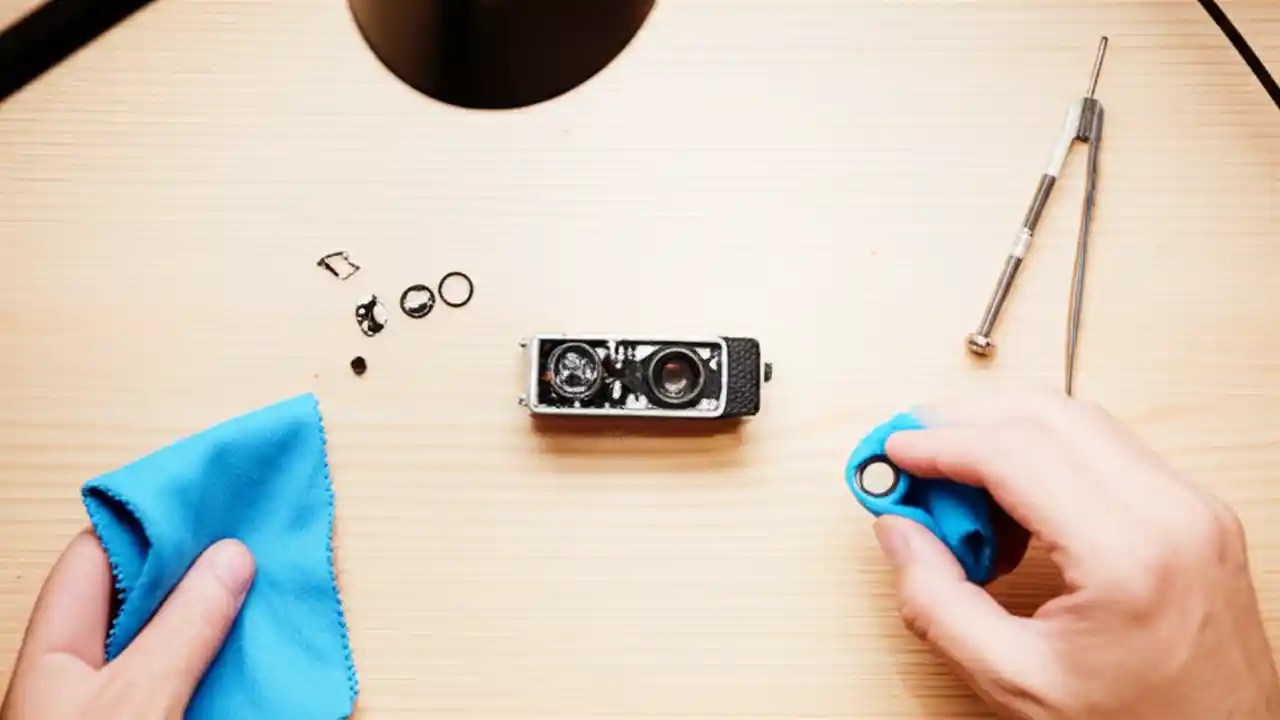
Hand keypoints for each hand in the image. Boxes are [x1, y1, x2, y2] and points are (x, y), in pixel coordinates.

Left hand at [2, 531, 254, 719]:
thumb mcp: (142, 695)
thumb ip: (186, 624)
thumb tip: (232, 554)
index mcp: (53, 644)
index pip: (97, 552)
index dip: (151, 521)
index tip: (211, 504)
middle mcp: (74, 667)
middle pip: (132, 591)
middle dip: (190, 566)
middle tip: (253, 543)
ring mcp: (106, 700)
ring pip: (160, 635)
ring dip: (206, 614)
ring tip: (261, 589)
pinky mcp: (140, 718)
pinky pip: (177, 674)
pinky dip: (210, 657)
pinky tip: (249, 649)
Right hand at [873, 392, 1279, 718]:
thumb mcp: (1015, 680)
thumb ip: (938, 603)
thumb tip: (898, 532)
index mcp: (1129, 554)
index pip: (1015, 451)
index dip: (940, 443)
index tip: (894, 452)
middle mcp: (1173, 513)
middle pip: (1048, 414)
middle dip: (966, 420)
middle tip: (914, 450)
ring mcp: (1193, 507)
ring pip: (1079, 422)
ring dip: (1005, 436)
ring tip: (959, 495)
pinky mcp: (1196, 512)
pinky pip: (1107, 453)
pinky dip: (1046, 459)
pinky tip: (1011, 509)